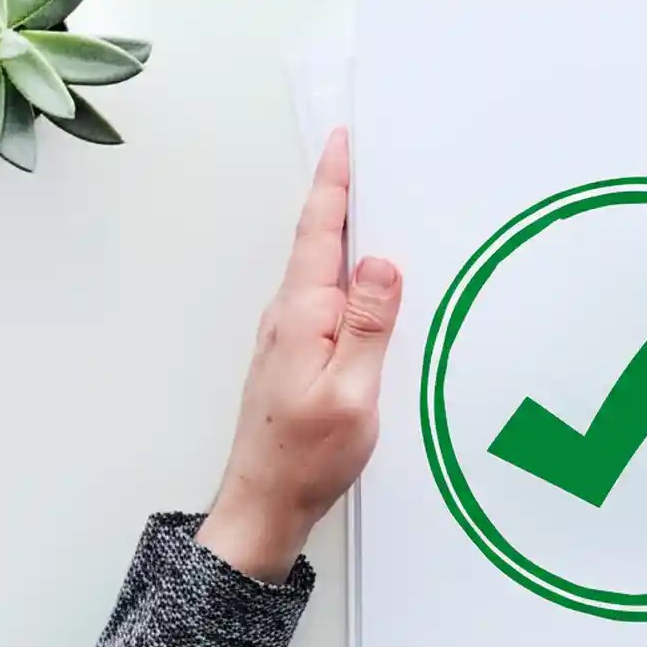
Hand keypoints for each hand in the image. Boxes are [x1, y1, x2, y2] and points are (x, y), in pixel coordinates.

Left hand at [195, 128, 402, 582]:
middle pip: (321, 241)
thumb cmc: (306, 457)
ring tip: (379, 206)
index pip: (320, 232)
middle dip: (345, 196)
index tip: (344, 141)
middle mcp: (290, 315)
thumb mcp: (352, 391)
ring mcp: (292, 335)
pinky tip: (371, 282)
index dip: (334, 183)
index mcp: (302, 315)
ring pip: (326, 270)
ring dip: (349, 235)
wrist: (265, 504)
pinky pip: (330, 299)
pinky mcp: (300, 354)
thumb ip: (368, 325)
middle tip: (370, 158)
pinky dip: (351, 276)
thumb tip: (381, 262)